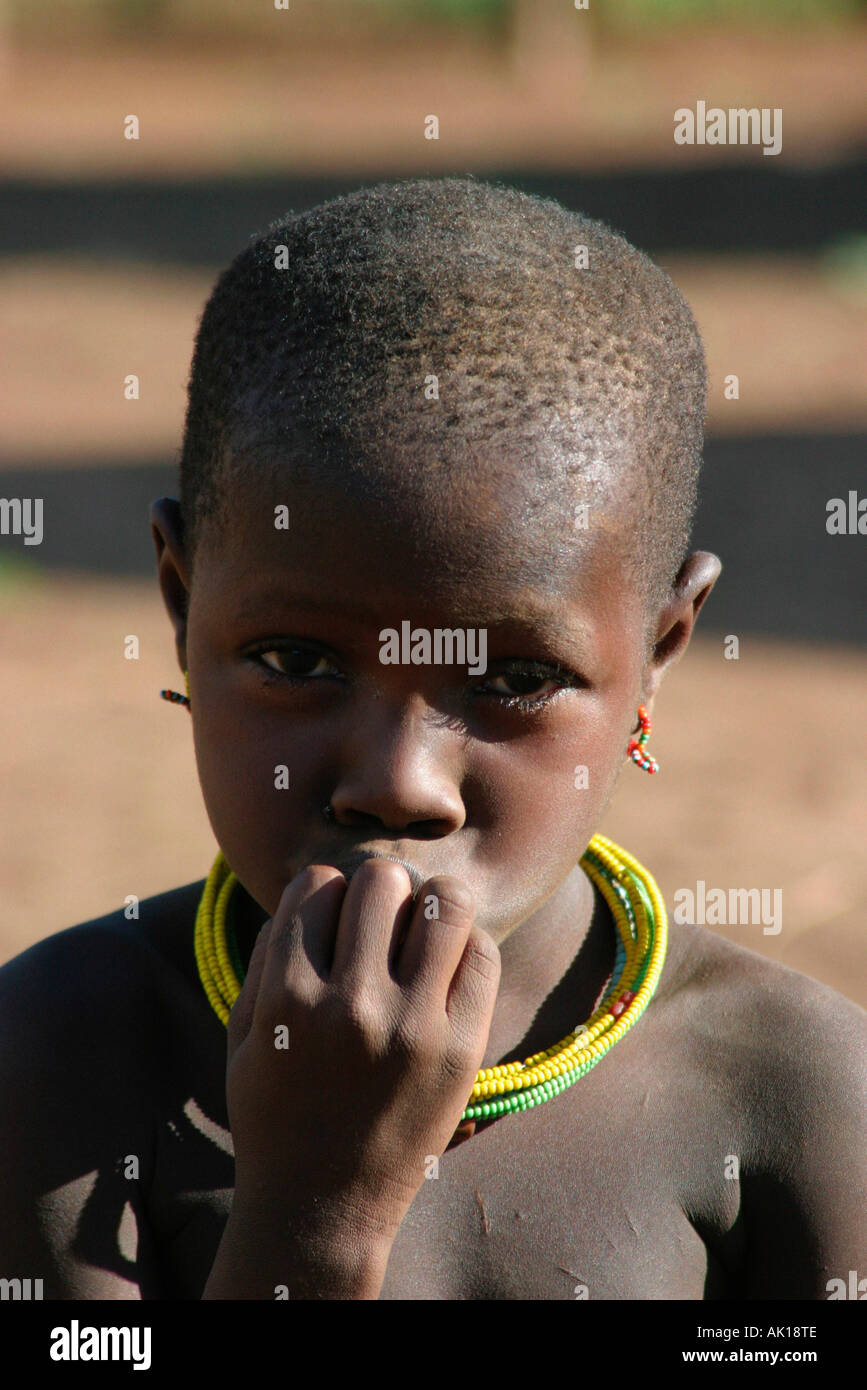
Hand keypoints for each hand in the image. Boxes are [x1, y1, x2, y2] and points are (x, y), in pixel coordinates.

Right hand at [223, 859, 500, 1251]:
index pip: (317, 884)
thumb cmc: (274, 1114)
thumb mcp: (243, 1036)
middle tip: (378, 923)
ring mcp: (413, 1027)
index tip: (328, 922)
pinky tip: (446, 966)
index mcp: (288, 999)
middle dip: (378, 890)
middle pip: (381, 879)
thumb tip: (311, 889)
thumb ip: (266, 958)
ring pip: (446, 901)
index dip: (323, 894)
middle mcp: (352, 1007)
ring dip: (431, 904)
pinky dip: (467, 945)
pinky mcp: (462, 1049)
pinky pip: (482, 953)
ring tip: (422, 929)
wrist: (322, 1208)